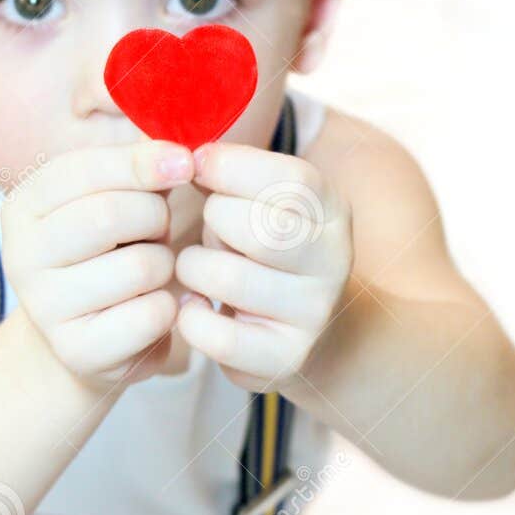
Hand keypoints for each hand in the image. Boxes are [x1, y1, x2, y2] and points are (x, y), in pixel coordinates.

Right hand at [0, 140, 194, 392]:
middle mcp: (21, 256)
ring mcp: (45, 308)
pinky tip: (154, 308)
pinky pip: (152, 314)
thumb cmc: (108, 256)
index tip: (184, 164)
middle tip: (158, 232)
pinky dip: (170, 308)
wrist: (87, 341)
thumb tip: (181, 156)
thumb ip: (136, 170)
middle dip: (156, 218)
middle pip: (111, 215)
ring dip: (165, 265)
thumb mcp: (112, 201)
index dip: (143, 162)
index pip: (85, 169)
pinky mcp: (78, 351)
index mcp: (23, 206)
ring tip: (150, 272)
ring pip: (140, 266)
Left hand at [174, 141, 352, 392]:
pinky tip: (197, 308)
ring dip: (193, 268)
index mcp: (333, 212)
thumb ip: (231, 177)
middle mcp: (334, 262)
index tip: (198, 165)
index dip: (233, 166)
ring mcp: (312, 314)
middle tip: (210, 232)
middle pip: (261, 228)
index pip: (293, 179)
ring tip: (198, 271)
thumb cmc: (266, 255)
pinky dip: (191, 317)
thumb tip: (181, 156)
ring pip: (228, 277)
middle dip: (215, 221)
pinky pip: (216, 334)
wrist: (311, 334)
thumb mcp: (263, 206)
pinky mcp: (284, 359)